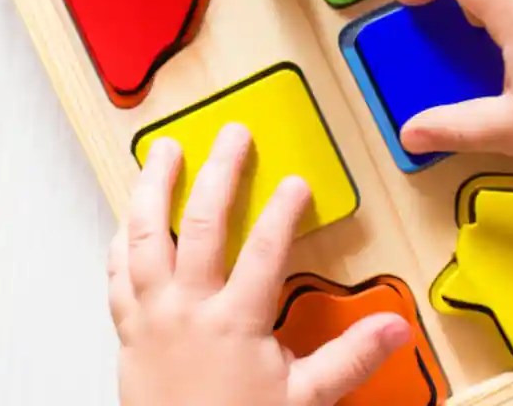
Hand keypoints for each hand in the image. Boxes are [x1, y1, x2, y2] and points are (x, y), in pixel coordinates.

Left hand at [111, 123, 410, 405]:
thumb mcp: (303, 401)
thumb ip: (348, 358)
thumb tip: (395, 328)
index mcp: (234, 321)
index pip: (266, 248)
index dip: (284, 210)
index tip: (297, 184)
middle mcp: (188, 309)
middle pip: (203, 224)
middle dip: (220, 172)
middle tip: (233, 135)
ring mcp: (152, 316)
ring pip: (146, 236)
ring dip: (155, 188)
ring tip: (164, 151)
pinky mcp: (128, 331)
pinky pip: (117, 275)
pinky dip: (122, 240)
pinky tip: (127, 219)